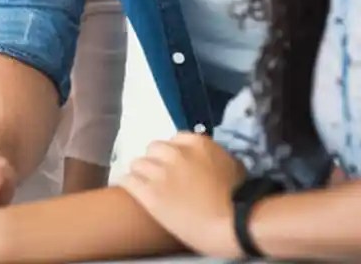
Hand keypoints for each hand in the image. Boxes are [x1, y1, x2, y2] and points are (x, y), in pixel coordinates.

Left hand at [119, 133, 244, 256]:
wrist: (233, 226)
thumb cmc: (239, 201)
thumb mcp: (232, 167)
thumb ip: (211, 157)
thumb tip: (202, 160)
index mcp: (196, 143)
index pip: (173, 140)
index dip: (174, 155)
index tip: (177, 167)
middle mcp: (174, 153)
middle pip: (152, 150)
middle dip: (157, 163)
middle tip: (164, 180)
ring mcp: (159, 172)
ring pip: (137, 165)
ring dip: (142, 175)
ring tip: (150, 190)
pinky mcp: (147, 191)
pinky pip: (127, 181)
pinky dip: (131, 187)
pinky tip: (137, 195)